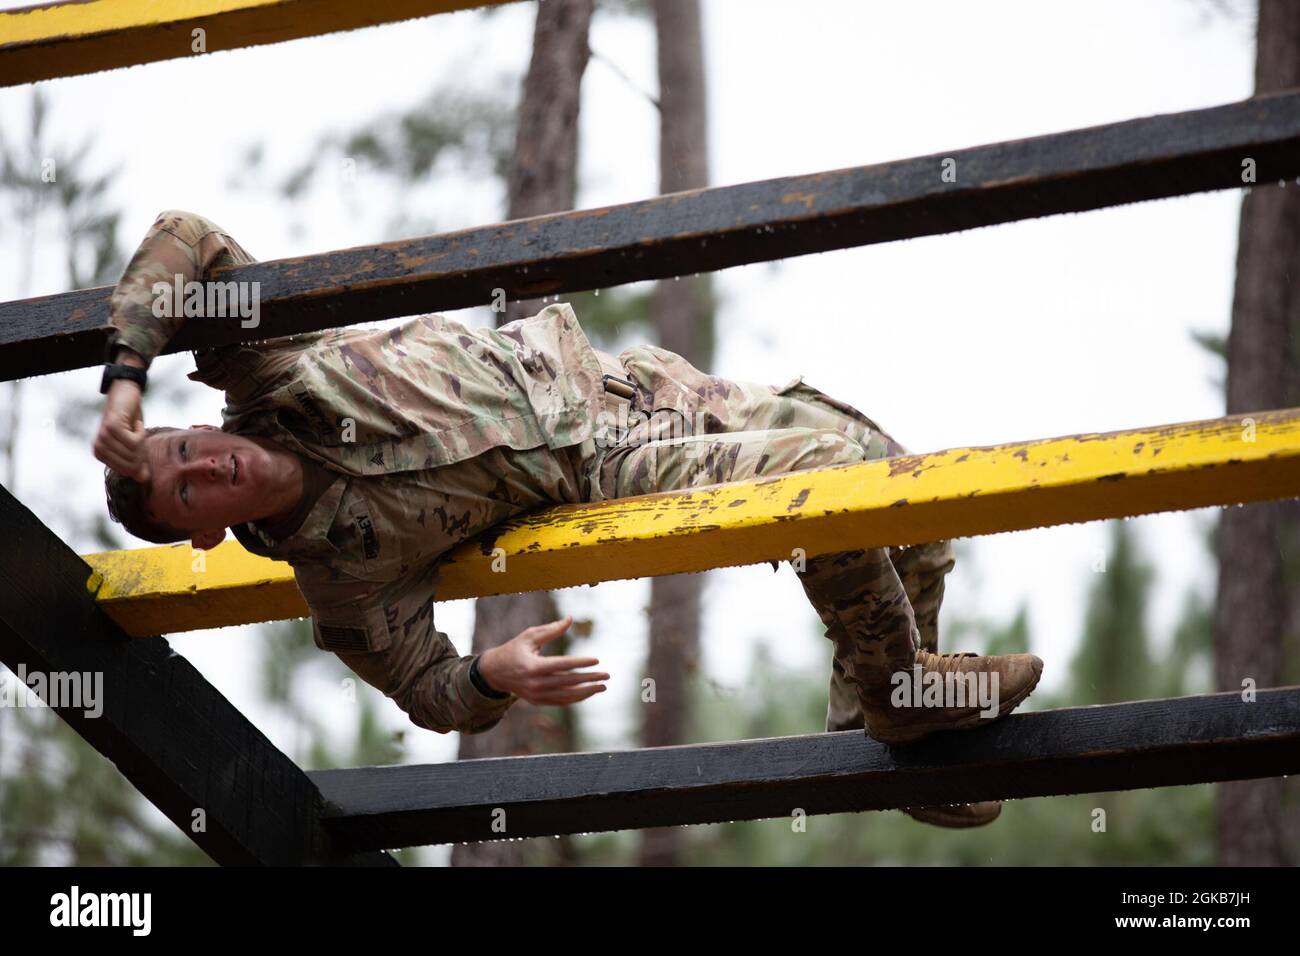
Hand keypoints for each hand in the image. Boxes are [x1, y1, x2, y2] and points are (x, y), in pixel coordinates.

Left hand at [94, 378, 149, 480]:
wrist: (125, 396)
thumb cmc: (130, 420)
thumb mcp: (135, 445)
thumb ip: (138, 462)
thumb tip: (144, 479)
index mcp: (100, 455)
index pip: (127, 471)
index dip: (140, 460)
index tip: (137, 443)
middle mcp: (98, 448)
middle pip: (131, 463)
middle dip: (142, 451)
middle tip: (138, 434)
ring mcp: (103, 438)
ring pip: (134, 452)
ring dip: (142, 439)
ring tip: (134, 427)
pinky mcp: (111, 428)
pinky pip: (135, 441)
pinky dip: (141, 432)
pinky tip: (135, 423)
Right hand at [478, 615, 607, 705]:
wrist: (494, 673)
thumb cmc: (514, 650)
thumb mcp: (529, 636)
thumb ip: (551, 629)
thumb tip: (570, 619)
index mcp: (533, 667)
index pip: (562, 665)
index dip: (581, 663)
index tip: (597, 660)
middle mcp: (535, 684)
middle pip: (568, 682)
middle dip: (589, 679)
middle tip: (606, 675)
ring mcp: (536, 695)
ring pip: (566, 696)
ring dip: (586, 692)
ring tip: (602, 686)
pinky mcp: (537, 701)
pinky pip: (560, 701)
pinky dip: (575, 698)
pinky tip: (588, 692)